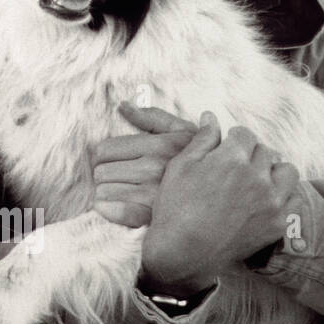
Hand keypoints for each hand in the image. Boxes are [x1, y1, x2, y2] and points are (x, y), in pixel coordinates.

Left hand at [91, 103, 196, 227]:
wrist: (222, 204)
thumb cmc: (199, 166)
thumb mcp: (184, 134)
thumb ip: (153, 118)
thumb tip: (124, 106)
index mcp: (160, 146)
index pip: (104, 149)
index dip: (105, 157)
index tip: (115, 162)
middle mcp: (154, 168)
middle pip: (100, 171)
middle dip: (106, 175)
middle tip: (120, 180)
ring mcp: (151, 195)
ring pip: (103, 192)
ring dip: (108, 193)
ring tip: (124, 194)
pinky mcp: (149, 217)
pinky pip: (111, 210)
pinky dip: (107, 209)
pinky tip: (117, 207)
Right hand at [140, 112, 298, 295]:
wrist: (184, 251)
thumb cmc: (175, 207)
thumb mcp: (180, 166)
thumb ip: (201, 140)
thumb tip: (211, 118)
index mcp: (232, 158)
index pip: (244, 134)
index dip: (233, 139)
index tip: (226, 147)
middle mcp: (258, 176)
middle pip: (265, 151)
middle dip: (250, 154)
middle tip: (235, 166)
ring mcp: (271, 201)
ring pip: (285, 172)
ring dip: (272, 171)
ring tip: (255, 179)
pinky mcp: (277, 222)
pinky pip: (291, 198)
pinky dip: (280, 194)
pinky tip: (262, 199)